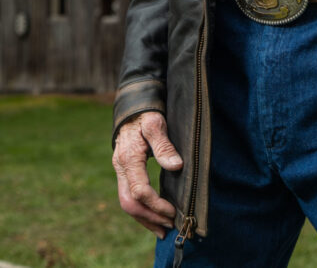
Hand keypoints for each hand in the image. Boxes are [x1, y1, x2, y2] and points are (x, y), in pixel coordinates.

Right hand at [112, 111, 182, 237]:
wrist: (131, 108)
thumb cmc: (146, 114)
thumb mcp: (156, 123)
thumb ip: (164, 145)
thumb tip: (176, 166)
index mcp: (129, 158)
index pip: (139, 190)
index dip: (156, 204)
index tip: (173, 210)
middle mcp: (121, 168)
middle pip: (129, 203)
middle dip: (149, 217)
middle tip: (169, 226)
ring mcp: (120, 171)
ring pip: (127, 203)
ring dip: (145, 218)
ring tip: (163, 229)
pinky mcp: (124, 173)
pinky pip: (129, 196)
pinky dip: (141, 210)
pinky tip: (153, 217)